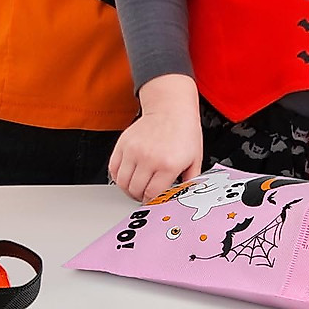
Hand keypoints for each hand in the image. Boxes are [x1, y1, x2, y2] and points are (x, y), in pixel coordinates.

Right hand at [108, 74, 203, 202]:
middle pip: (136, 190)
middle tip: (145, 193)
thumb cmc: (184, 130)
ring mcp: (134, 150)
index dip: (153, 201)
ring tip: (136, 185)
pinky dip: (118, 175)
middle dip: (140, 196)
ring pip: (122, 182)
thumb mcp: (195, 158)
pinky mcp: (124, 143)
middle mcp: (149, 158)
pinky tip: (128, 174)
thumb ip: (191, 181)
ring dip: (128, 188)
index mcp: (168, 164)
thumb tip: (186, 197)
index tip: (154, 200)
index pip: (153, 194)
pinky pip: (113, 168)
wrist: (171, 108)